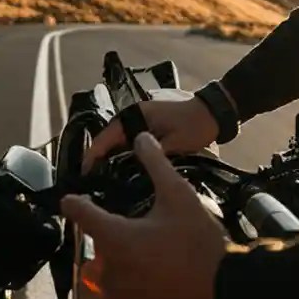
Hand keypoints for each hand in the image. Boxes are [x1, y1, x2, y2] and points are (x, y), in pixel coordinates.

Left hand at [61, 133, 230, 298]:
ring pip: (94, 290)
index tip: (71, 201)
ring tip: (125, 270)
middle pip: (88, 257)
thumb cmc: (201, 246)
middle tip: (121, 241)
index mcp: (114, 239)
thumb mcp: (180, 197)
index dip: (74, 204)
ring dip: (102, 279)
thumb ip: (157, 165)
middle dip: (100, 249)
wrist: (227, 298)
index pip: (80, 214)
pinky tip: (139, 294)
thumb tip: (142, 137)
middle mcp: (107, 274)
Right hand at [82, 94, 217, 172]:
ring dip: (109, 160)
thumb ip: (154, 155)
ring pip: (117, 144)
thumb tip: (131, 170)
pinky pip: (128, 144)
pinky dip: (122, 157)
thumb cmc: (194, 126)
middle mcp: (133, 117)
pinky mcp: (147, 129)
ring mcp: (140, 122)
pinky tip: (121, 174)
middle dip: (98, 161)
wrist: (214, 113)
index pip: (105, 137)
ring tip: (102, 183)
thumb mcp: (174, 144)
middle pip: (108, 141)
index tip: (85, 176)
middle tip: (91, 185)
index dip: (92, 156)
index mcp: (135, 116)